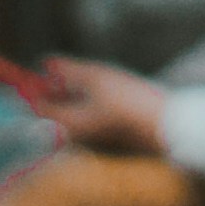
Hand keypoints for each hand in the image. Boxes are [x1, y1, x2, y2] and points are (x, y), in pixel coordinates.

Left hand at [26, 56, 171, 158]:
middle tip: (76, 72)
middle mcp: (75, 138)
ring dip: (79, 96)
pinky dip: (93, 106)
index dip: (36, 85)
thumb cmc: (131, 102)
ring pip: (74, 113)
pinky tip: (111, 95)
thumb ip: (68, 71)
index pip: (38, 105)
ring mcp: (90, 142)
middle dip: (60, 89)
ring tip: (100, 81)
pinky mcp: (105, 141)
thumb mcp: (97, 78)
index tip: (42, 69)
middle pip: (56, 110)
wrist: (168, 128)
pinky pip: (89, 120)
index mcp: (68, 125)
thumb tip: (46, 63)